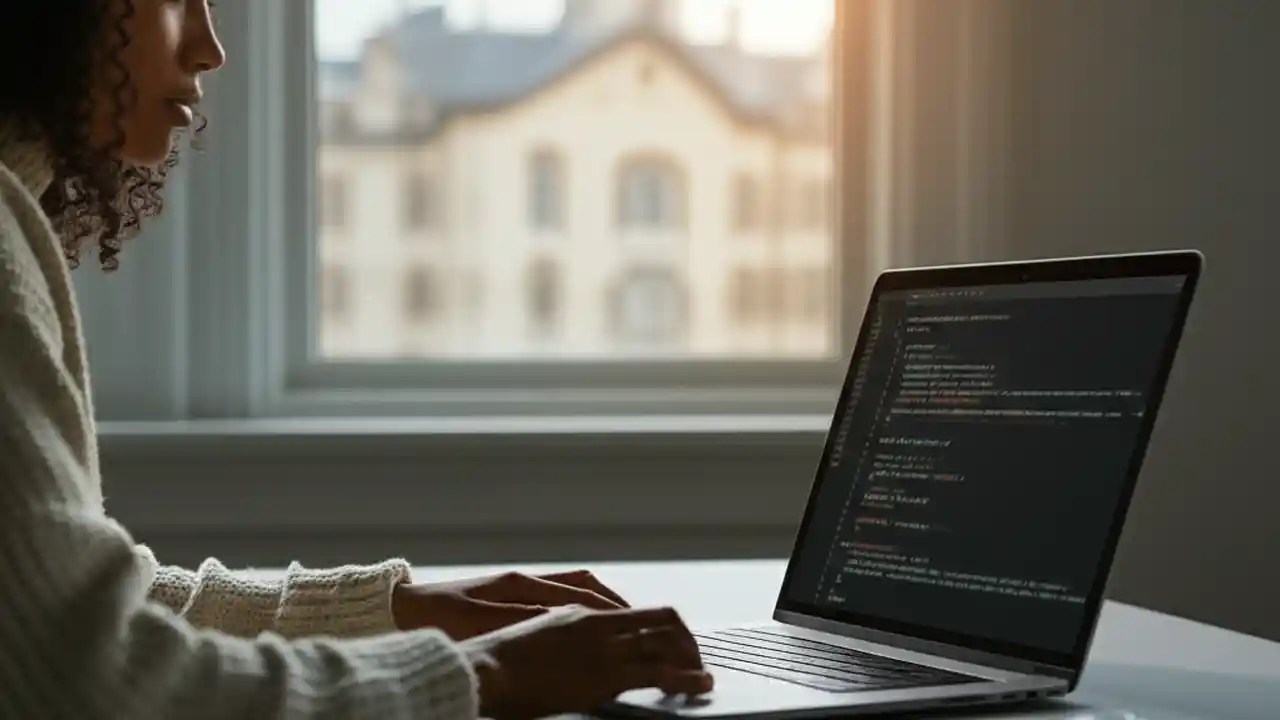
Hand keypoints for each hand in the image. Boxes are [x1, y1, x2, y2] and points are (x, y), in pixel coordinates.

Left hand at [392, 569, 629, 639]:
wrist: (402, 608)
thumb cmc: (437, 618)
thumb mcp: (480, 620)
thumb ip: (521, 619)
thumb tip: (562, 617)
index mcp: (519, 583)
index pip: (576, 592)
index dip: (607, 606)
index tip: (633, 620)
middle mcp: (523, 579)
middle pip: (581, 584)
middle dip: (613, 601)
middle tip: (642, 619)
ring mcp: (517, 585)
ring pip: (571, 586)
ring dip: (599, 600)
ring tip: (623, 619)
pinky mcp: (508, 594)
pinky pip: (556, 594)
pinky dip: (579, 604)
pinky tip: (586, 620)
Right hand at [461, 605, 713, 719]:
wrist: (485, 672)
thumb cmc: (500, 663)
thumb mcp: (537, 639)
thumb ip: (564, 639)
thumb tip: (576, 654)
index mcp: (582, 614)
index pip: (638, 613)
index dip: (665, 628)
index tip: (675, 645)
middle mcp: (599, 624)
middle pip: (662, 619)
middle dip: (685, 640)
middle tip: (695, 661)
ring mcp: (604, 648)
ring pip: (667, 642)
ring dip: (691, 660)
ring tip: (702, 677)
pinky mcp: (605, 675)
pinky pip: (659, 672)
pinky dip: (687, 678)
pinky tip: (699, 686)